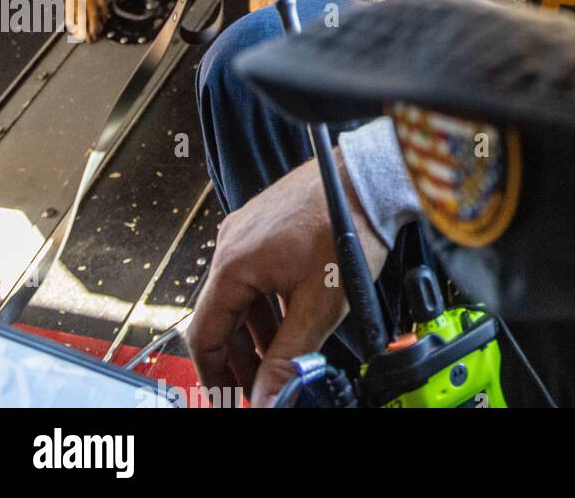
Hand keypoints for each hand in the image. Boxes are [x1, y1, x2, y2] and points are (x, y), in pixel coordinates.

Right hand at [188, 152, 387, 406]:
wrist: (370, 177)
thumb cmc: (348, 225)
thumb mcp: (318, 305)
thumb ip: (288, 358)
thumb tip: (267, 397)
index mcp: (233, 263)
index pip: (204, 334)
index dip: (214, 374)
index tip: (227, 397)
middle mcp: (233, 242)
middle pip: (221, 314)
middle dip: (237, 356)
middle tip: (257, 384)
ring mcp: (249, 228)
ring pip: (240, 293)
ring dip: (254, 330)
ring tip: (275, 357)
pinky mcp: (267, 221)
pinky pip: (255, 270)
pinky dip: (265, 300)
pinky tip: (287, 317)